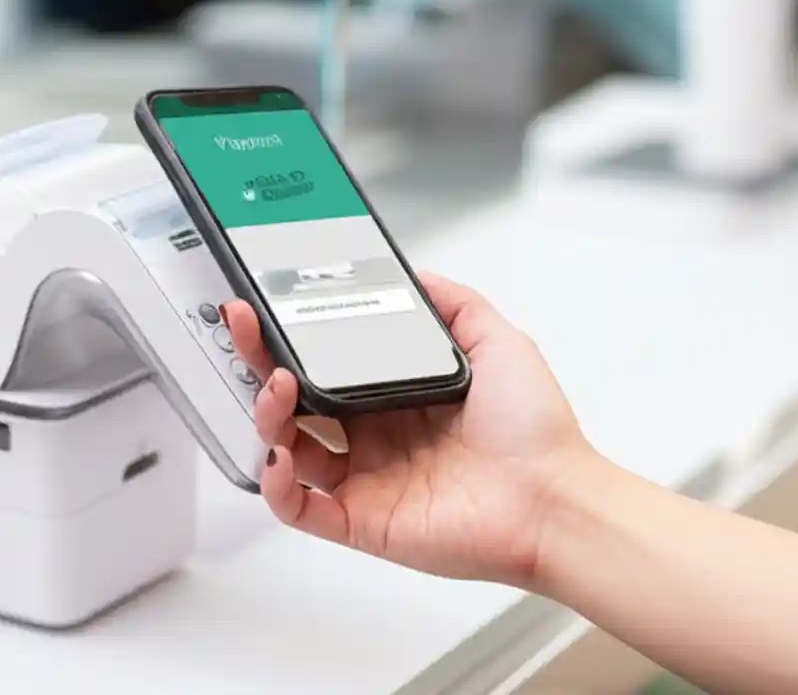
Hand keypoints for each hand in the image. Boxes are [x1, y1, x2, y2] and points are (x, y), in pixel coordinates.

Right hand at [225, 273, 596, 584]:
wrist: (552, 499)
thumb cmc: (536, 432)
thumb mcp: (499, 343)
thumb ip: (455, 305)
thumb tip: (415, 276)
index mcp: (397, 396)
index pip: (327, 363)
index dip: (292, 337)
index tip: (270, 308)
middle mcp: (375, 436)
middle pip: (296, 401)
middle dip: (261, 363)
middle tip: (245, 330)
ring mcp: (365, 480)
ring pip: (287, 447)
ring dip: (266, 415)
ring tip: (277, 386)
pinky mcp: (360, 521)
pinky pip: (297, 507)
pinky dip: (275, 485)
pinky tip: (280, 456)